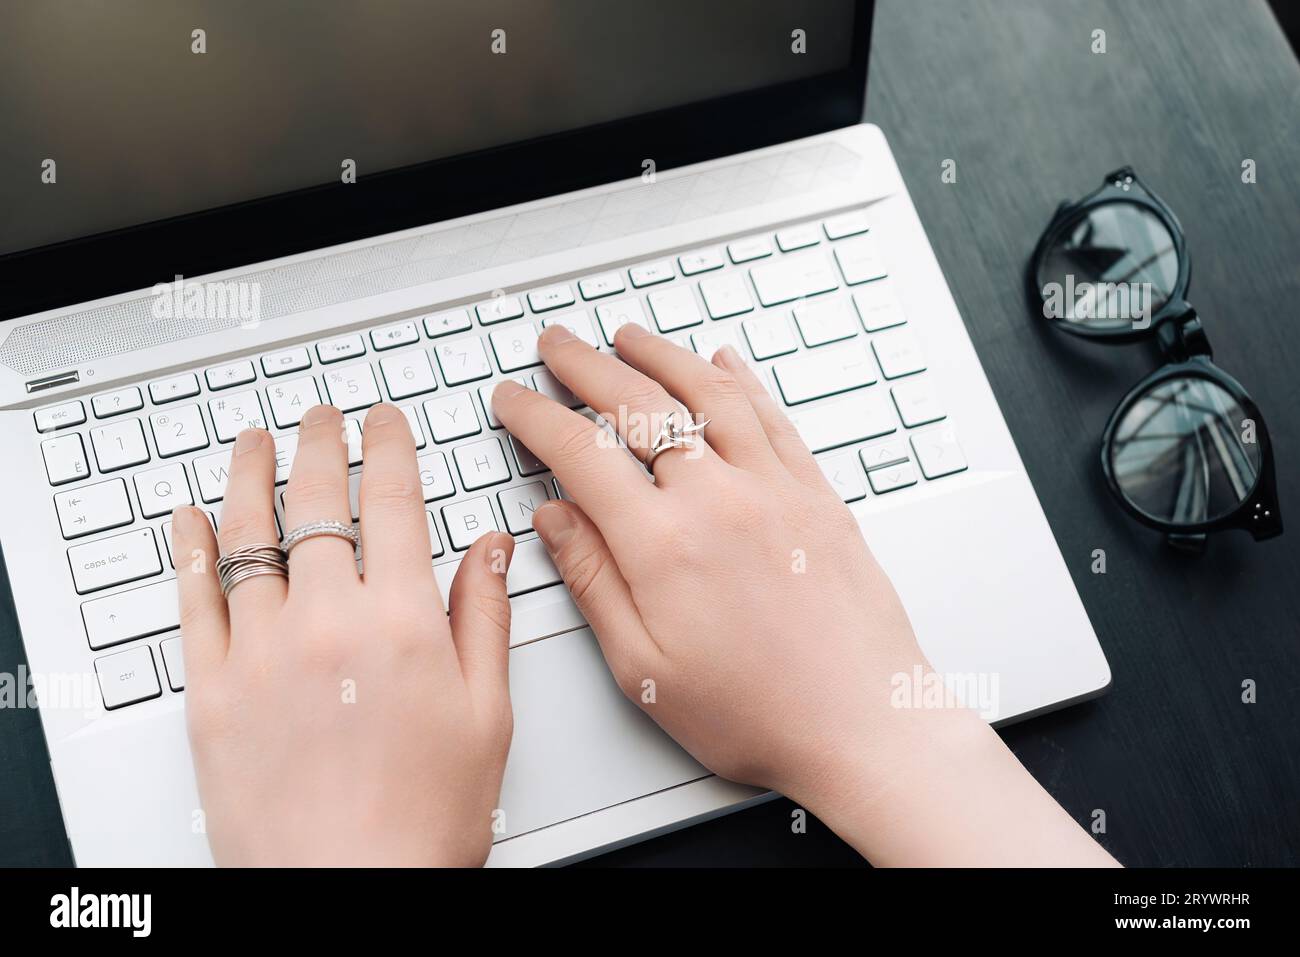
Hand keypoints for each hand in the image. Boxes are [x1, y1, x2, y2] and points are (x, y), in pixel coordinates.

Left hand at [174, 403, 515, 866]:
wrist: (349, 893)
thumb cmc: (424, 820)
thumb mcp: (487, 714)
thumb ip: (486, 618)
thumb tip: (492, 548)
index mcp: (404, 622)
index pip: (394, 502)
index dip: (389, 447)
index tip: (383, 422)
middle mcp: (328, 622)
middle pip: (318, 504)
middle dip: (320, 444)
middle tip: (320, 417)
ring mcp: (261, 652)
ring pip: (249, 536)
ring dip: (251, 476)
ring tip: (254, 441)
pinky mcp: (212, 691)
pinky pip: (193, 601)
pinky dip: (190, 550)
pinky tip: (189, 520)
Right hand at [495, 323, 1115, 865]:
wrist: (864, 723)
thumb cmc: (758, 712)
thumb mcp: (645, 667)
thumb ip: (593, 582)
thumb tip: (552, 521)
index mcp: (663, 545)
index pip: (580, 452)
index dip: (536, 416)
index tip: (513, 398)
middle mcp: (719, 499)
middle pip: (639, 405)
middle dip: (586, 366)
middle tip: (556, 343)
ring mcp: (774, 488)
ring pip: (708, 394)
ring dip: (661, 355)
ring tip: (627, 335)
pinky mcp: (817, 494)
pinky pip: (771, 416)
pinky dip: (740, 381)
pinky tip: (722, 363)